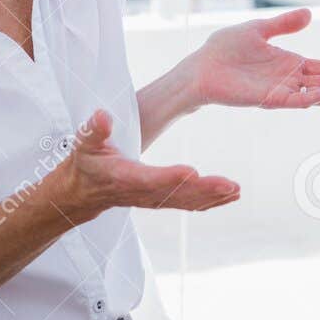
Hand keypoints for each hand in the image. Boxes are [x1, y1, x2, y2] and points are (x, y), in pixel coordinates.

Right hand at [50, 109, 240, 219]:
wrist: (83, 191)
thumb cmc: (86, 162)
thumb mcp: (85, 143)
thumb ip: (95, 130)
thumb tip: (102, 116)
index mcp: (125, 177)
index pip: (150, 179)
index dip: (170, 177)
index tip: (191, 173)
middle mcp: (143, 192)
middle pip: (176, 193)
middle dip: (204, 190)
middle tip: (229, 185)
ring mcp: (154, 199)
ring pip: (186, 201)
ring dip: (213, 197)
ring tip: (235, 190)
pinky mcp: (162, 200)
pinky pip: (188, 204)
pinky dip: (210, 202)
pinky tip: (230, 196)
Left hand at [182, 7, 319, 108]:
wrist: (200, 66)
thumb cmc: (224, 48)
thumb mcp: (260, 29)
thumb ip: (284, 24)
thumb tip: (309, 13)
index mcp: (290, 64)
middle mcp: (290, 80)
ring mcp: (282, 91)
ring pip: (319, 94)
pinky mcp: (271, 100)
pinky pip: (300, 100)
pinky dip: (319, 95)